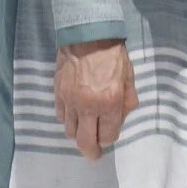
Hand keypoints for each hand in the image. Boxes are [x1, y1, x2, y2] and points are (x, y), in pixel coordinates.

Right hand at [54, 38, 137, 159]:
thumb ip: (128, 101)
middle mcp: (88, 106)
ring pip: (70, 131)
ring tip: (84, 129)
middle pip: (86, 142)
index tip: (109, 135)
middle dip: (92, 151)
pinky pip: (61, 116)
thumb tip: (121, 118)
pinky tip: (74, 114)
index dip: (109, 138)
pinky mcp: (58, 93)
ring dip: (78, 133)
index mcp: (110, 102)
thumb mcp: (129, 77)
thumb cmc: (112, 54)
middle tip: (94, 154)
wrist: (87, 33)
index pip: (108, 136)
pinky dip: (68, 119)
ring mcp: (70, 101)